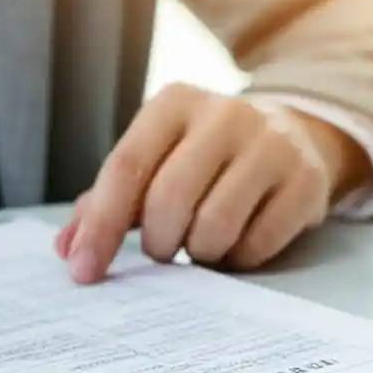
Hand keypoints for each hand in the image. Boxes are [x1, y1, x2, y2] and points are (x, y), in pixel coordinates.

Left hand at [54, 84, 372, 281]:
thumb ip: (108, 201)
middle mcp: (225, 114)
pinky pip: (257, 245)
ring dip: (199, 254)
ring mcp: (271, 145)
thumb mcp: (156, 160)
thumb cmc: (205, 157)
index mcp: (175, 103)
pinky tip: (237, 243)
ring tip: (200, 245)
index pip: (127, 166)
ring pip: (215, 226)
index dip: (101, 225)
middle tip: (161, 250)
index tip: (83, 270)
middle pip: (169, 199)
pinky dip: (238, 259)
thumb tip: (66, 248)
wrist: (293, 134)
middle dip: (157, 242)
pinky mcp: (306, 181)